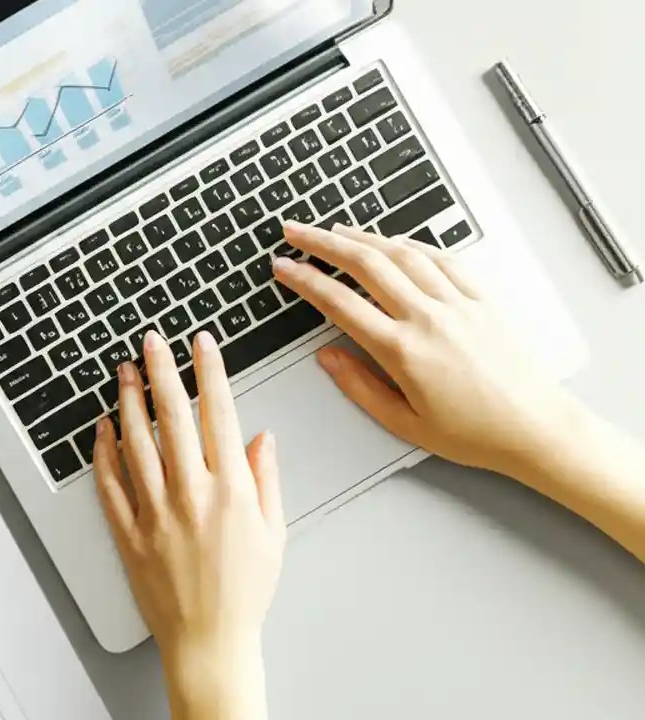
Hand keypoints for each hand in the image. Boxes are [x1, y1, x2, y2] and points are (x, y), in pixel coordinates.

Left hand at [93, 330, 283, 719]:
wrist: (209, 640)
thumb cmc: (244, 591)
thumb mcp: (273, 532)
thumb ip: (265, 479)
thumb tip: (261, 437)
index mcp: (231, 490)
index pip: (218, 415)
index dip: (209, 372)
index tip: (201, 344)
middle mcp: (191, 494)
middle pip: (172, 418)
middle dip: (162, 371)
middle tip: (151, 341)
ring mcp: (155, 512)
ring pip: (136, 442)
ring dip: (129, 401)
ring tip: (124, 371)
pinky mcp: (129, 533)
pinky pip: (110, 484)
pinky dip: (104, 452)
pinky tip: (103, 427)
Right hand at [273, 222, 579, 476]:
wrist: (536, 427)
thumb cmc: (475, 433)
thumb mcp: (404, 423)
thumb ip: (359, 386)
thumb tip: (327, 357)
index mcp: (403, 351)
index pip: (339, 303)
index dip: (304, 280)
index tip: (283, 267)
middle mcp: (429, 318)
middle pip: (365, 264)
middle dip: (323, 242)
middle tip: (296, 231)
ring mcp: (457, 304)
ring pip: (401, 254)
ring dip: (363, 236)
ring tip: (336, 229)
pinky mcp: (481, 300)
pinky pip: (441, 259)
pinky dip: (411, 245)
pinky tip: (394, 241)